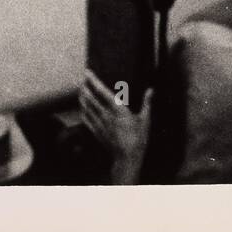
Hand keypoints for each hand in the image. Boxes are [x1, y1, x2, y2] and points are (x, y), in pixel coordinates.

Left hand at [79, 69, 152, 183]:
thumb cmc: (138, 139)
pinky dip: (83, 112)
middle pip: (91, 98)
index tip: (87, 72)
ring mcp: (100, 124)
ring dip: (83, 98)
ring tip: (80, 91)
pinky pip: (87, 120)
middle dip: (85, 87)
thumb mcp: (145, 120)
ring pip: (87, 108)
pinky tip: (82, 109)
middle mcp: (107, 115)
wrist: (128, 158)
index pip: (103, 92)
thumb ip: (147, 103)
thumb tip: (151, 90)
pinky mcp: (97, 132)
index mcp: (118, 110)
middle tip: (81, 79)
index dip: (94, 81)